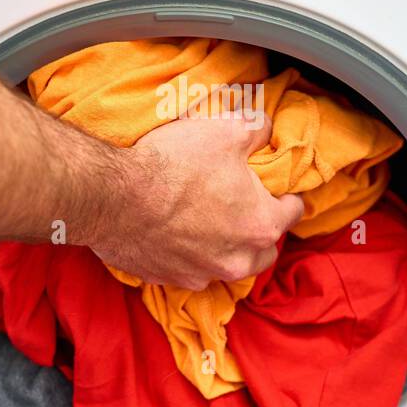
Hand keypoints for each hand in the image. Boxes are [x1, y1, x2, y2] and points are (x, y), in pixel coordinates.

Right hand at [90, 114, 303, 289]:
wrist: (112, 196)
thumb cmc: (172, 164)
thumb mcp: (225, 131)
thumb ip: (257, 129)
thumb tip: (266, 128)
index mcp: (260, 225)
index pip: (295, 212)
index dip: (287, 193)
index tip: (277, 186)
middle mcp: (237, 259)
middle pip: (265, 249)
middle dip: (260, 229)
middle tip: (244, 205)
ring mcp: (202, 274)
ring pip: (229, 265)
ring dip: (226, 247)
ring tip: (209, 222)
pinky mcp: (169, 279)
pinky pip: (191, 270)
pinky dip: (190, 256)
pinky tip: (176, 234)